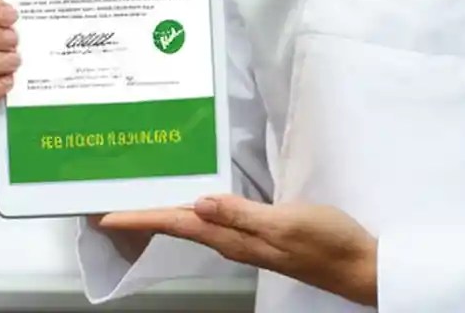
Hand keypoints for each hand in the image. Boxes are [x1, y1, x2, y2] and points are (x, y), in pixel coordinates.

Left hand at [94, 196, 377, 305]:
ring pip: (195, 224)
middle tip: (112, 204)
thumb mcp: (286, 222)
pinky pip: (217, 221)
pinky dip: (197, 210)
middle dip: (144, 216)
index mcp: (234, 238)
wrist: (359, 265)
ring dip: (166, 212)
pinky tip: (197, 201)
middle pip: (178, 226)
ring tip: (142, 199)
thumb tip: (199, 204)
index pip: (177, 224)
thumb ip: (243, 213)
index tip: (105, 215)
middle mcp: (233, 241)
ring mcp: (247, 240)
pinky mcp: (261, 235)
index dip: (141, 219)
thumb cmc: (326, 241)